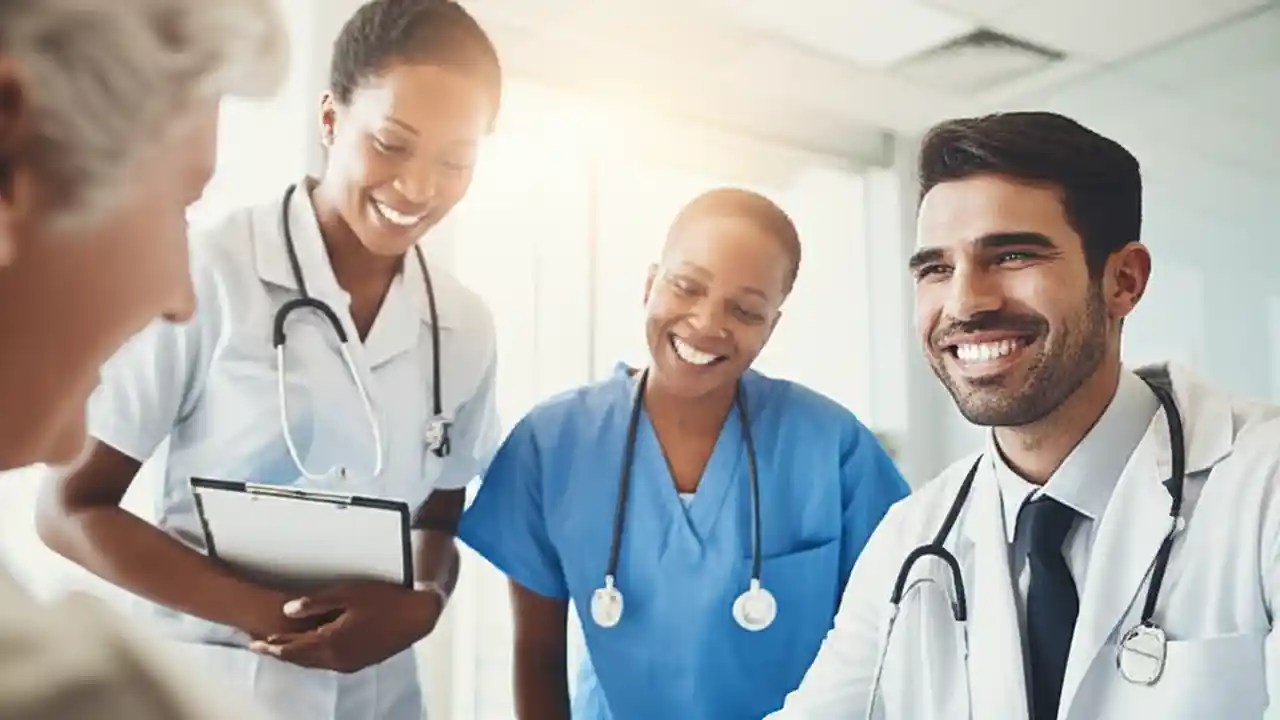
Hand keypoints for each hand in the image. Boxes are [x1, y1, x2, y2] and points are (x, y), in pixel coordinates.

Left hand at [248, 580, 442, 672]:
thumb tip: (287, 609)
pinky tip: (311, 651)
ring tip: (280, 650)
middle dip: (279, 653)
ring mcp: (350, 662)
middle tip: (258, 648)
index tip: (253, 642)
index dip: (271, 646)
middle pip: (300, 659)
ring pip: (314, 663)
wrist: (416, 617)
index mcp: (331, 641)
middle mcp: (337, 658)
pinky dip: (313, 658)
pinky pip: (328, 663)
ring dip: (296, 657)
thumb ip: (316, 603)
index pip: (292, 647)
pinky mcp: (360, 662)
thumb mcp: (347, 593)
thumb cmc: (384, 599)